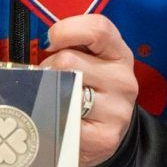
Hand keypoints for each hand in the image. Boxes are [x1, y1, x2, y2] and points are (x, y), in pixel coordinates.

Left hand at [42, 14, 140, 166]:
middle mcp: (123, 80)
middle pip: (67, 60)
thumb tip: (43, 45)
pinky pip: (64, 121)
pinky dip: (55, 121)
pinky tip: (63, 122)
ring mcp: (117, 110)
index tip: (51, 42)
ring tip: (58, 100)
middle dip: (49, 68)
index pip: (98, 29)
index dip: (67, 30)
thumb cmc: (90, 89)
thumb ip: (73, 46)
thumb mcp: (90, 60)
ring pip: (63, 90)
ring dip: (50, 95)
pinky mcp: (105, 137)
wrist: (106, 133)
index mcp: (119, 54)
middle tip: (53, 80)